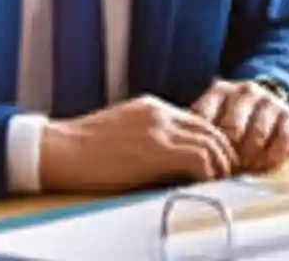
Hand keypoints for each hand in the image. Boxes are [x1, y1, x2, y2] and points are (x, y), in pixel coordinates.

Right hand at [39, 95, 238, 192]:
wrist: (58, 150)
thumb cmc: (83, 148)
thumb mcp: (123, 129)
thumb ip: (150, 134)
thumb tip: (172, 157)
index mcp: (153, 106)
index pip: (198, 120)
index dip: (213, 141)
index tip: (218, 159)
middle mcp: (161, 113)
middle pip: (211, 128)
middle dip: (225, 151)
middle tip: (229, 171)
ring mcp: (160, 128)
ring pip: (210, 142)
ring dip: (221, 163)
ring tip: (222, 180)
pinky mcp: (156, 149)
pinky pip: (198, 157)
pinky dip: (208, 171)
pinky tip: (206, 183)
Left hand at [192, 79, 288, 173]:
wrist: (266, 104)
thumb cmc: (227, 121)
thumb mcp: (209, 119)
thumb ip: (197, 135)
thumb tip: (179, 164)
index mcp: (219, 90)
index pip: (205, 119)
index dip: (203, 147)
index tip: (201, 164)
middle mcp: (245, 91)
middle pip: (232, 129)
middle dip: (226, 155)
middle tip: (222, 173)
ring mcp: (270, 101)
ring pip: (257, 136)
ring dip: (248, 159)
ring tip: (241, 171)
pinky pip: (282, 141)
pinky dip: (270, 159)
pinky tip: (260, 168)